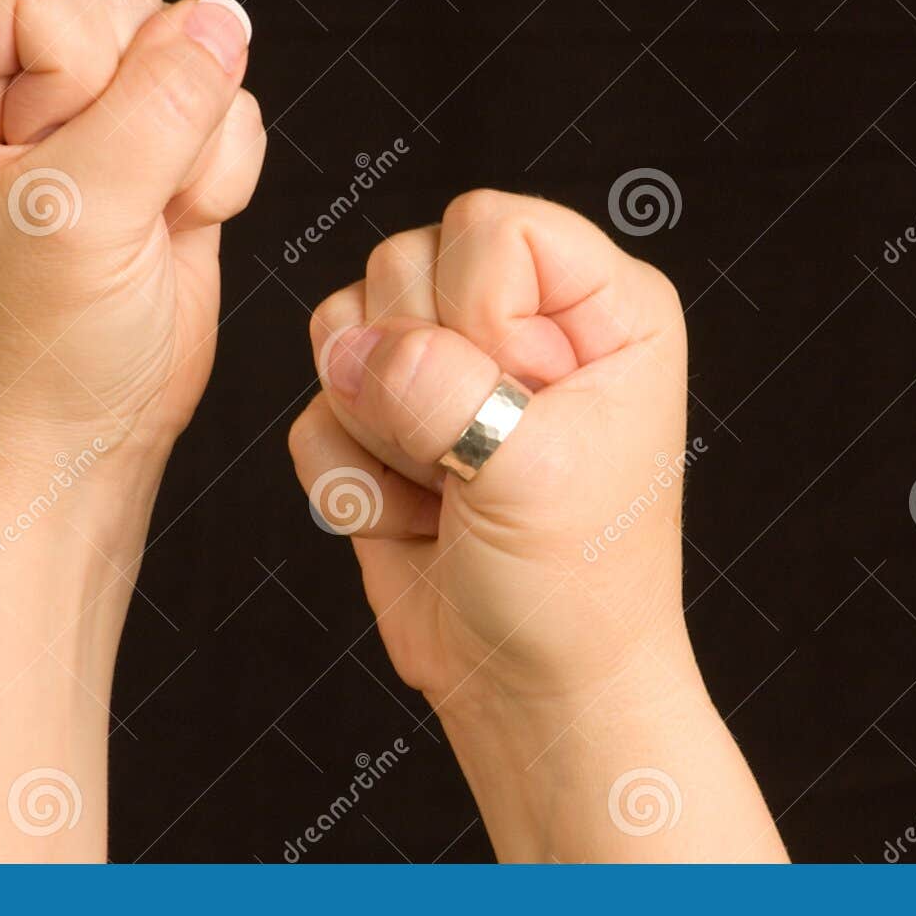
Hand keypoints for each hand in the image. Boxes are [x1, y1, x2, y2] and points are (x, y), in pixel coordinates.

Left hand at [0, 0, 263, 861]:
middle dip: (145, 101)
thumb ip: (160, 101)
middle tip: (104, 193)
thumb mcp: (81, 212)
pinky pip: (232, 108)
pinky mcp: (159, 151)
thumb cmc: (37, 347)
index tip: (58, 163)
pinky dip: (221, 176)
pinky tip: (173, 229)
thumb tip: (223, 20)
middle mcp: (15, 82)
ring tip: (139, 219)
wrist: (81, 437)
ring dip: (191, 145)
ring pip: (193, 49)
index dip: (79, 68)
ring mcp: (96, 114)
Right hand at [288, 190, 786, 860]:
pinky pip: (314, 403)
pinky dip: (351, 476)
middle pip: (403, 258)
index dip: (478, 314)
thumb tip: (352, 347)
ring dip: (380, 429)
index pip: (491, 224)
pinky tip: (417, 518)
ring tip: (449, 488)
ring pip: (345, 322)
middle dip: (419, 377)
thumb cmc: (576, 592)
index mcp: (601, 306)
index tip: (519, 406)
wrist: (532, 691)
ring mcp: (448, 364)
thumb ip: (441, 391)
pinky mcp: (386, 418)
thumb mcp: (532, 477)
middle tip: (478, 458)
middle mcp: (524, 319)